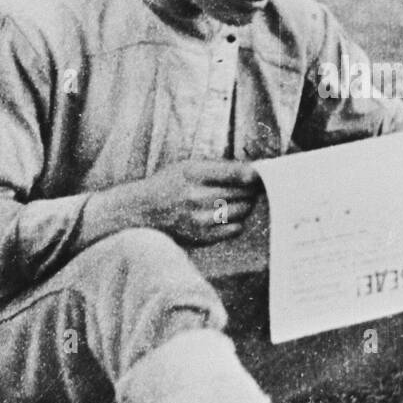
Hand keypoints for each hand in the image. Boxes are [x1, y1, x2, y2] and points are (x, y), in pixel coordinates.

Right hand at [137, 159, 259, 244]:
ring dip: (246, 204)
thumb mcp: (189, 166)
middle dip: (252, 189)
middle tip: (252, 187)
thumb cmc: (170, 184)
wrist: (142, 211)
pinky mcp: (201, 237)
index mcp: (193, 173)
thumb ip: (220, 168)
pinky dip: (237, 221)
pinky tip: (228, 214)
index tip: (260, 175)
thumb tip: (255, 173)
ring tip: (240, 199)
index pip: (235, 173)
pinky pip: (234, 229)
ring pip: (242, 211)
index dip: (254, 175)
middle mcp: (195, 196)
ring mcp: (198, 219)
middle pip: (243, 193)